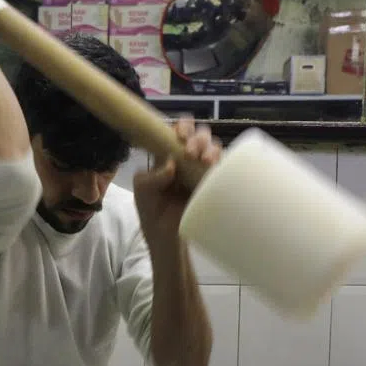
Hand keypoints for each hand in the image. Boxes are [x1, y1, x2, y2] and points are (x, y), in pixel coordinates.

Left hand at [133, 117, 222, 250]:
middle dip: (197, 137)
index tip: (179, 135)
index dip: (181, 126)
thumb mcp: (142, 190)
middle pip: (198, 134)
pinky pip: (223, 166)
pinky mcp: (212, 183)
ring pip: (213, 146)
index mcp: (167, 154)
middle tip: (190, 152)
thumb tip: (171, 164)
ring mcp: (201, 170)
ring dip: (210, 147)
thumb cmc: (151, 211)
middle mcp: (186, 158)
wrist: (166, 238)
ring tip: (204, 160)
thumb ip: (152, 176)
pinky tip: (214, 166)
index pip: (177, 131)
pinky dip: (222, 161)